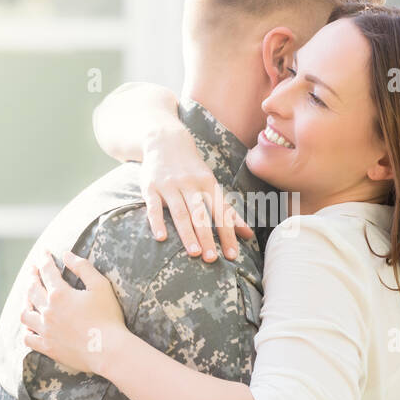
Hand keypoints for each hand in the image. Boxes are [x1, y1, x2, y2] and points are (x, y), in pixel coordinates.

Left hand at [21, 250, 126, 375]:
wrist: (108, 350)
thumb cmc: (108, 316)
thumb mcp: (100, 285)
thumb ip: (83, 267)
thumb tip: (66, 255)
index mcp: (60, 294)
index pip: (47, 271)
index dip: (44, 260)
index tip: (44, 252)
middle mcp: (48, 311)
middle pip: (32, 289)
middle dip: (32, 276)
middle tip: (32, 270)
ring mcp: (45, 330)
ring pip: (25, 314)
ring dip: (25, 302)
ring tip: (27, 298)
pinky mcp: (48, 347)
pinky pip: (29, 338)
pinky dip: (27, 330)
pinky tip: (30, 326)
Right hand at [140, 125, 253, 262]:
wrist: (165, 140)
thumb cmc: (192, 169)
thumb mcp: (211, 184)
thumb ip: (228, 211)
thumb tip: (249, 235)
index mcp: (208, 184)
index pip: (220, 212)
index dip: (227, 233)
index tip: (232, 255)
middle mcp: (190, 184)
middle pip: (201, 214)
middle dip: (208, 236)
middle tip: (212, 259)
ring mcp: (169, 185)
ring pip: (180, 212)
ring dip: (187, 233)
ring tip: (194, 253)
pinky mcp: (150, 187)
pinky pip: (153, 206)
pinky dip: (157, 222)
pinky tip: (161, 238)